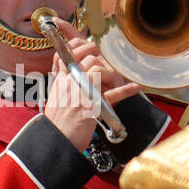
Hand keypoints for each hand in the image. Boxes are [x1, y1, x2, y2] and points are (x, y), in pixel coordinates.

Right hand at [43, 19, 141, 151]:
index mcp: (60, 81)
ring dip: (110, 73)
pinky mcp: (93, 107)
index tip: (88, 48)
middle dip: (98, 58)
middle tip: (104, 66)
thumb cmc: (57, 123)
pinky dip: (126, 90)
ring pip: (98, 70)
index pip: (67, 53)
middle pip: (87, 59)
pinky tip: (135, 87)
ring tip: (115, 79)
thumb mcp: (53, 97)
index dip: (79, 46)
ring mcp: (81, 94)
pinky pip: (113, 94)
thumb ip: (60, 80)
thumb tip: (62, 64)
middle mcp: (69, 83)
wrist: (56, 142)